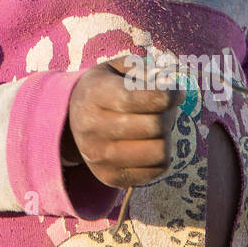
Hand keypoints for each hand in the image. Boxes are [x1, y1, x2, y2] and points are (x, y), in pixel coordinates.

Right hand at [62, 55, 184, 188]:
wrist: (71, 123)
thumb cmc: (104, 90)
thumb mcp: (116, 69)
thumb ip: (143, 70)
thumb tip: (170, 84)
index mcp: (93, 95)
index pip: (138, 97)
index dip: (167, 94)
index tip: (176, 91)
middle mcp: (92, 127)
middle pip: (153, 125)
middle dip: (169, 114)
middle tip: (168, 108)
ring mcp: (99, 156)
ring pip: (159, 151)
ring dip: (167, 136)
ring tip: (159, 127)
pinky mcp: (111, 177)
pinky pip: (157, 169)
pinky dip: (162, 154)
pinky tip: (151, 142)